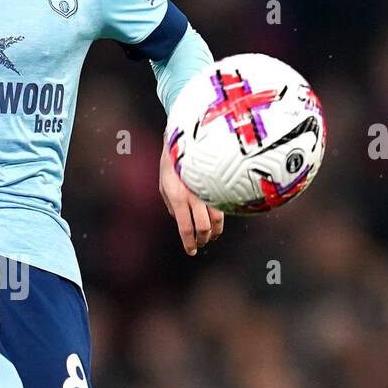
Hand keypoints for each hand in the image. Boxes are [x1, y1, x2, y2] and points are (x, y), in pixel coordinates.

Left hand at [159, 138, 223, 255]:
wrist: (187, 136)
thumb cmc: (173, 162)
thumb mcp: (164, 184)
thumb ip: (171, 205)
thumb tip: (180, 220)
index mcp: (178, 196)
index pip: (186, 228)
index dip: (189, 243)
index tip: (191, 252)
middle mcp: (194, 194)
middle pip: (204, 227)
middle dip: (203, 240)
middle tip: (200, 244)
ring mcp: (208, 189)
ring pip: (218, 219)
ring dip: (215, 232)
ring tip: (211, 236)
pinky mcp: (218, 184)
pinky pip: (223, 206)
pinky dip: (221, 218)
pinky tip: (217, 221)